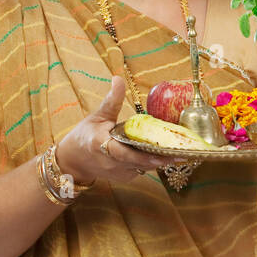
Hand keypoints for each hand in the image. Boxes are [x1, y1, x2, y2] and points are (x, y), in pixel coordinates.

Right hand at [56, 76, 184, 185]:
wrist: (73, 160)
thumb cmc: (85, 135)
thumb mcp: (97, 116)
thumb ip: (111, 100)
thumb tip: (118, 78)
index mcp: (100, 145)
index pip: (123, 153)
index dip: (142, 156)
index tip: (160, 154)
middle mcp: (110, 162)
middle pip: (139, 163)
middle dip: (160, 159)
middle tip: (182, 154)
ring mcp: (117, 173)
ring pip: (143, 168)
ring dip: (160, 161)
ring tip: (181, 154)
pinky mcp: (123, 178)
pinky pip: (142, 170)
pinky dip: (152, 163)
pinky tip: (166, 155)